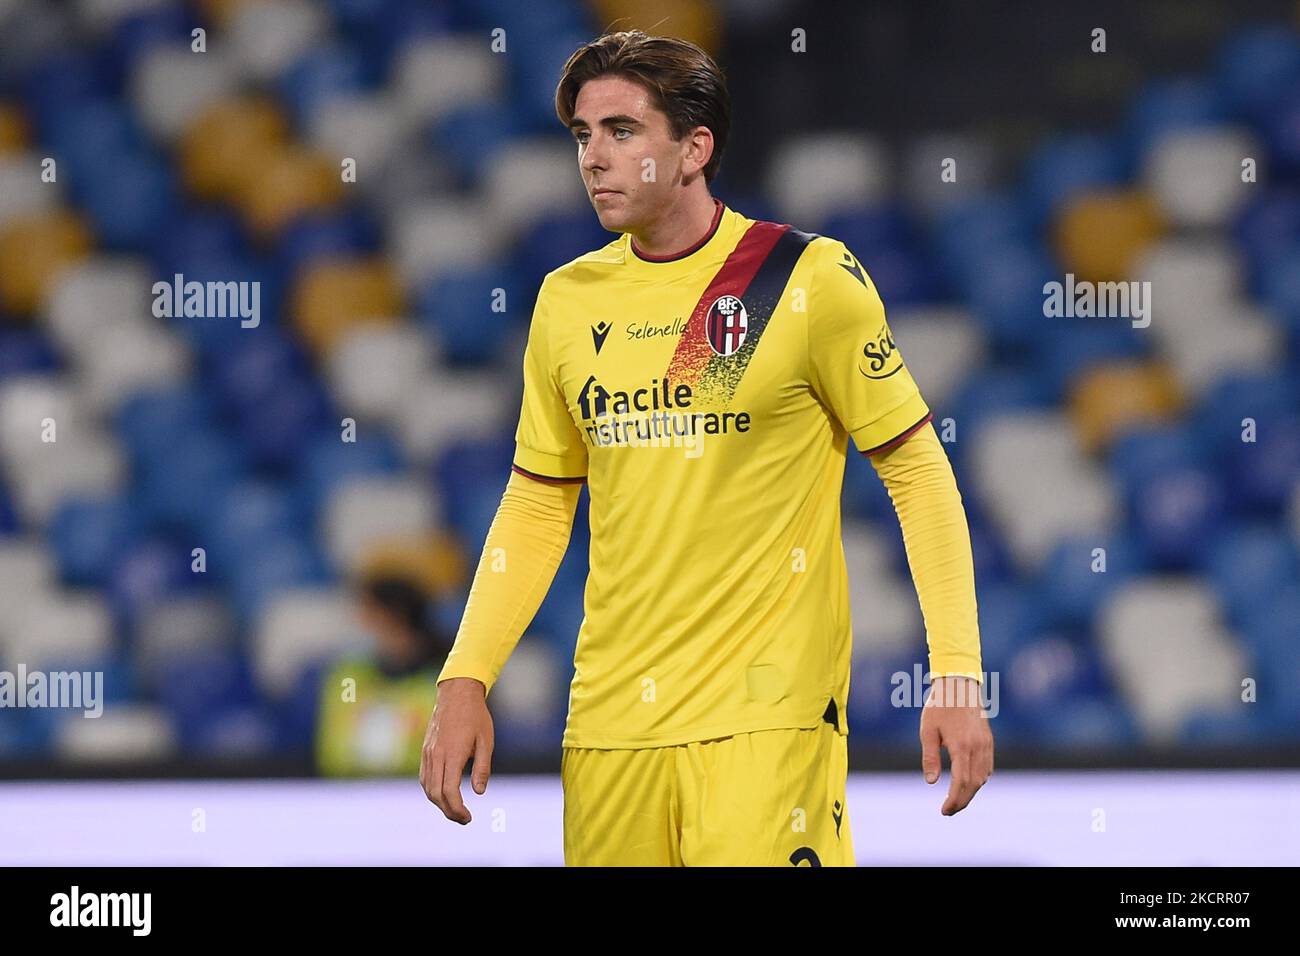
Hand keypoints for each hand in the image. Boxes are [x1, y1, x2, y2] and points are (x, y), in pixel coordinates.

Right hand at [419, 677, 493, 823]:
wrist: (457, 693)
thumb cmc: (475, 716)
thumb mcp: (486, 741)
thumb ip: (482, 767)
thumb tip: (479, 792)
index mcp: (453, 754)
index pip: (449, 791)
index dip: (457, 809)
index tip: (468, 817)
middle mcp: (436, 755)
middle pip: (436, 794)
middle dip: (448, 811)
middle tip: (464, 819)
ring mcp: (428, 753)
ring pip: (427, 787)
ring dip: (439, 803)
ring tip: (455, 810)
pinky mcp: (425, 750)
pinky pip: (424, 777)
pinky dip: (432, 790)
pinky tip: (443, 794)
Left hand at [919, 676, 993, 815]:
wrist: (959, 684)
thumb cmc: (939, 706)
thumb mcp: (928, 730)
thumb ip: (930, 757)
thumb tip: (931, 783)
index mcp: (962, 746)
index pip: (961, 782)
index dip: (954, 800)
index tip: (944, 810)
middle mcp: (978, 747)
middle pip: (974, 784)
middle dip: (962, 801)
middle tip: (949, 811)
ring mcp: (986, 744)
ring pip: (983, 777)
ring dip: (971, 792)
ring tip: (956, 800)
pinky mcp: (989, 740)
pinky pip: (987, 767)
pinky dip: (979, 779)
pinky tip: (968, 783)